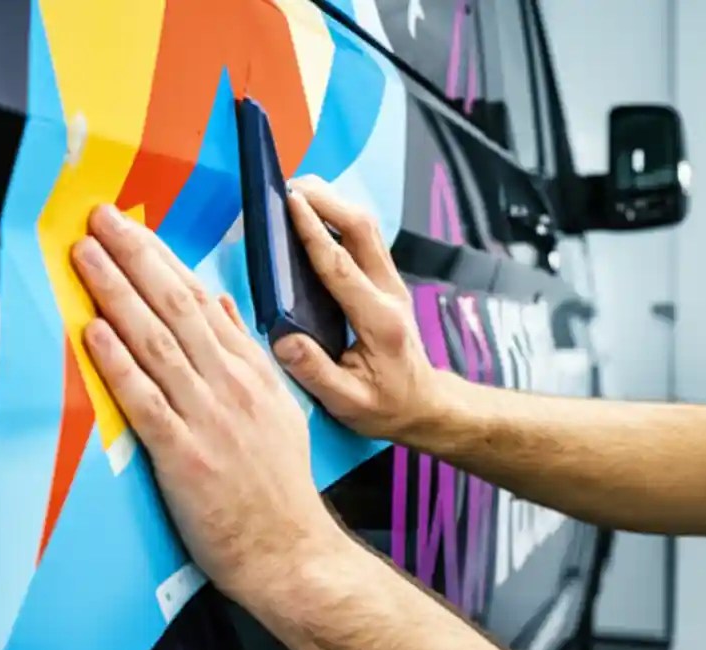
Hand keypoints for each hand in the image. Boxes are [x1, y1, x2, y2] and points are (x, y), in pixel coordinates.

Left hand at [72, 205, 347, 601]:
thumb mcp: (278, 407)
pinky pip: (145, 399)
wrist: (289, 549)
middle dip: (134, 256)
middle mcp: (230, 383)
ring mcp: (208, 417)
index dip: (161, 258)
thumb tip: (223, 304)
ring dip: (117, 292)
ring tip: (87, 255)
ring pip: (156, 340)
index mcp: (251, 369)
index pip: (201, 299)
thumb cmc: (278, 484)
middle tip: (100, 218)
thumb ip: (248, 352)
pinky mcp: (185, 455)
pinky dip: (118, 362)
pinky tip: (93, 330)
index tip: (131, 227)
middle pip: (175, 306)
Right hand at [272, 176, 442, 442]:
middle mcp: (389, 293)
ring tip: (297, 190)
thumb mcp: (347, 403)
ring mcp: (391, 283)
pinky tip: (315, 212)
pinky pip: (364, 237)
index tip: (290, 202)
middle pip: (362, 229)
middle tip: (288, 186)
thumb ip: (315, 372)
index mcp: (378, 321)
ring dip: (334, 202)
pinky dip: (338, 216)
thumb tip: (282, 339)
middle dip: (327, 200)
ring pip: (366, 227)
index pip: (341, 267)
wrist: (423, 404)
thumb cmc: (385, 407)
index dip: (313, 232)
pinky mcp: (385, 280)